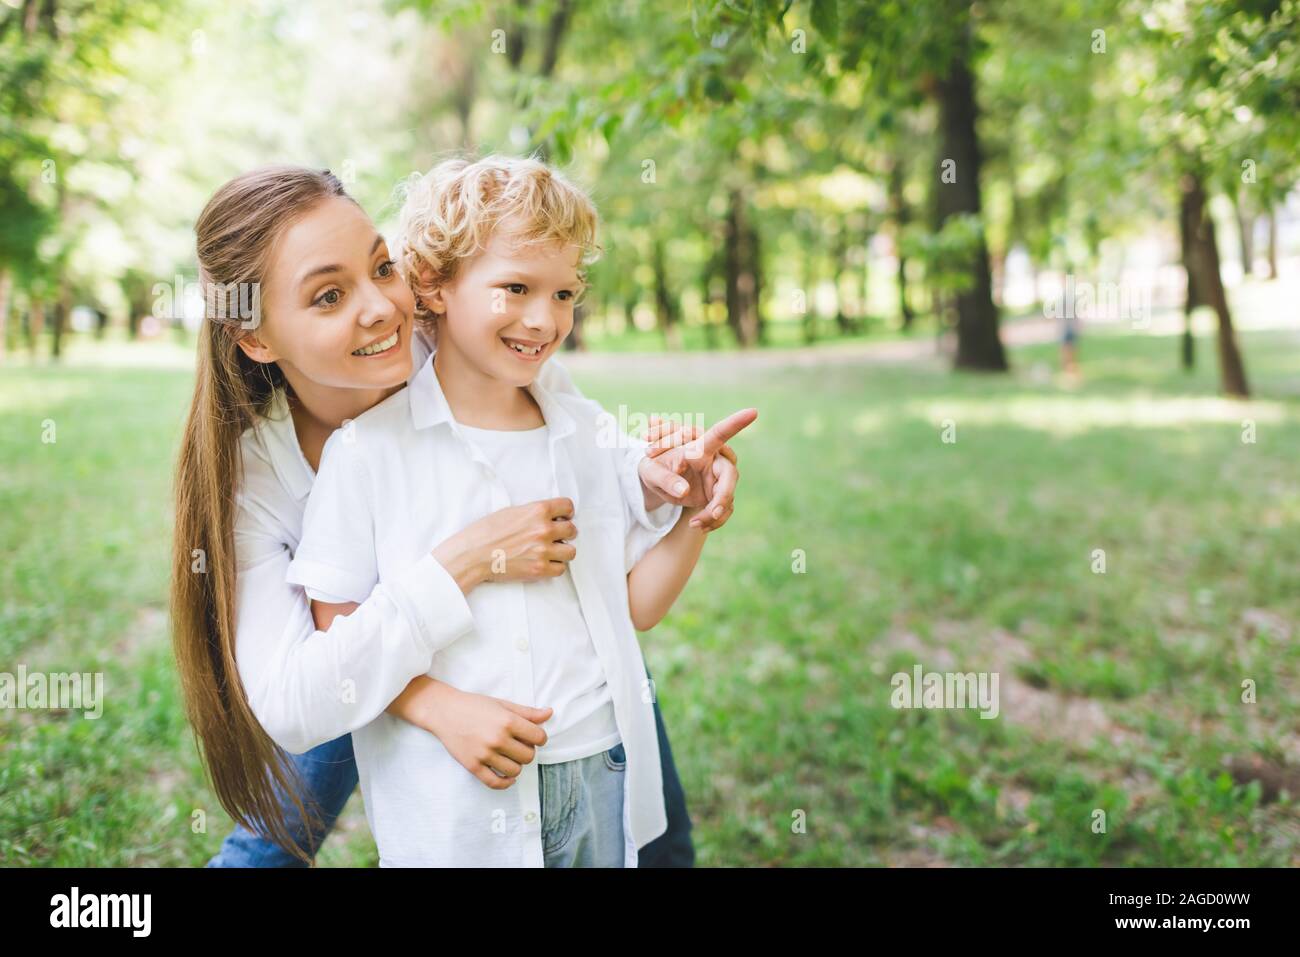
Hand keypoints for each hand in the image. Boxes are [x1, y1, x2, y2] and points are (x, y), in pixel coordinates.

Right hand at [392, 677, 552, 790]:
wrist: (444, 711)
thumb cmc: (474, 705)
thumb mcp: (503, 704)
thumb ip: (527, 712)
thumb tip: (549, 713)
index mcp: (508, 722)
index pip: (539, 738)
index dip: (539, 737)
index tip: (533, 736)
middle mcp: (498, 739)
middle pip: (528, 756)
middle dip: (528, 751)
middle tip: (519, 745)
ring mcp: (485, 754)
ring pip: (515, 770)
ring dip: (517, 765)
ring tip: (511, 756)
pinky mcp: (473, 766)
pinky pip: (495, 782)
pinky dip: (505, 783)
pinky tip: (508, 777)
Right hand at [432, 497, 576, 590]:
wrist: (472, 555)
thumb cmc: (485, 532)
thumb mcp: (510, 512)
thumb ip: (532, 514)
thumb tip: (547, 518)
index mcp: (537, 511)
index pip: (568, 506)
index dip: (567, 513)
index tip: (563, 518)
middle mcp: (543, 529)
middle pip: (572, 530)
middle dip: (565, 533)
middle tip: (556, 537)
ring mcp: (543, 550)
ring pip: (571, 551)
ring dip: (562, 551)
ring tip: (551, 551)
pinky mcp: (539, 569)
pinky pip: (560, 569)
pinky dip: (554, 567)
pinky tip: (544, 563)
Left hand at [638, 409, 754, 530]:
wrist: (655, 483)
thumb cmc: (652, 469)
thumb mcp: (651, 473)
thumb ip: (665, 478)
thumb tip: (683, 490)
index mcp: (699, 447)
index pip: (719, 433)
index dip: (735, 423)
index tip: (753, 412)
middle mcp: (714, 460)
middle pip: (730, 474)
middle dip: (723, 495)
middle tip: (712, 513)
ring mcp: (718, 478)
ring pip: (727, 496)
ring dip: (713, 513)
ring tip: (694, 524)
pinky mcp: (717, 493)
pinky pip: (723, 509)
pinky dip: (712, 521)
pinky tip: (697, 526)